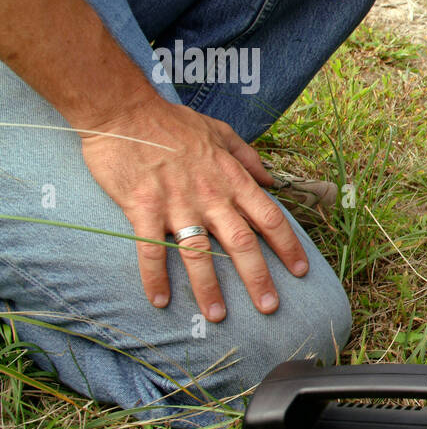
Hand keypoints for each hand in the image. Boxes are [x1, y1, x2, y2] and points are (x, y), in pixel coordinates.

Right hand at [78, 96, 309, 320]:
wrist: (124, 112)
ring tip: (218, 315)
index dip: (288, 247)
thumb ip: (249, 158)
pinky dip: (154, 277)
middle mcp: (211, 197)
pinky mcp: (143, 209)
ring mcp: (177, 204)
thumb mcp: (221, 133)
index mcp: (233, 180)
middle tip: (269, 307)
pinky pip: (150, 250)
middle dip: (258, 278)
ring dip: (209, 288)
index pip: (270, 218)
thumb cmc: (173, 123)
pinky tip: (159, 300)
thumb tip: (272, 180)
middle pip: (242, 244)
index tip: (301, 271)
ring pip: (199, 254)